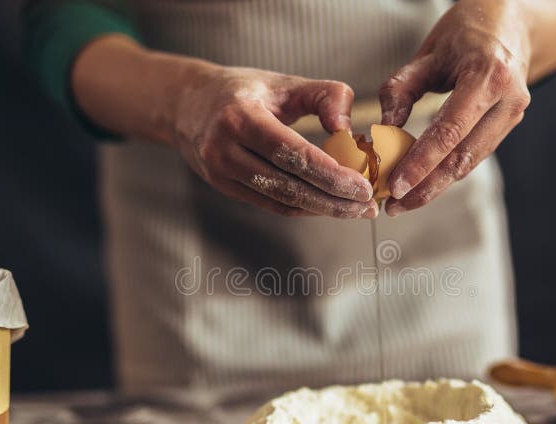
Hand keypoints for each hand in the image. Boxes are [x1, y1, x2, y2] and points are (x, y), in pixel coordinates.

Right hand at [173, 65, 377, 217]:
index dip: (331, 174)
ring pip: (280, 201)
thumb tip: (348, 129)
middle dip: (333, 199)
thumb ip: (325, 95)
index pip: (293, 154)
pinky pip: (271, 204)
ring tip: (356, 210)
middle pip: (288, 184)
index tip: (364, 186)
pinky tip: (329, 206)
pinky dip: (303, 208)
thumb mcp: (284, 82)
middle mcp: (224, 148)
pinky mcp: (224, 187)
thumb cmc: (245, 92)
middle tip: (368, 205)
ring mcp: (220, 172)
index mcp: (240, 117)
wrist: (187, 105)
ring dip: (322, 209)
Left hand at [379, 0, 555, 215]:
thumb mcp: (428, 51)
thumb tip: (385, 127)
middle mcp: (508, 100)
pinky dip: (446, 171)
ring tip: (402, 201)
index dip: (421, 163)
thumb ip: (402, 88)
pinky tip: (422, 183)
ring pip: (470, 163)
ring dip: (435, 186)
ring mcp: (513, 115)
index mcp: (488, 76)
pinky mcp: (508, 125)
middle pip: (463, 158)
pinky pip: (474, 154)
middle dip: (426, 187)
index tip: (395, 185)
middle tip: (393, 206)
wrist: (512, 22)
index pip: (449, 131)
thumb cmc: (467, 31)